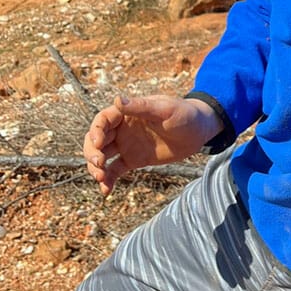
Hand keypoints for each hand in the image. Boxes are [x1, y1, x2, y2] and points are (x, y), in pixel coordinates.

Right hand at [82, 94, 221, 195]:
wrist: (199, 131)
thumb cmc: (184, 114)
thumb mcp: (164, 110)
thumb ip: (141, 106)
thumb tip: (117, 99)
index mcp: (127, 112)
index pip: (102, 120)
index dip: (96, 131)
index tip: (100, 143)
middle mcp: (122, 128)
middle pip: (96, 139)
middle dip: (91, 152)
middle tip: (99, 163)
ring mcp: (126, 145)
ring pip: (101, 156)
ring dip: (96, 167)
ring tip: (101, 179)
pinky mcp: (133, 160)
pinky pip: (114, 170)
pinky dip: (107, 180)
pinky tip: (106, 191)